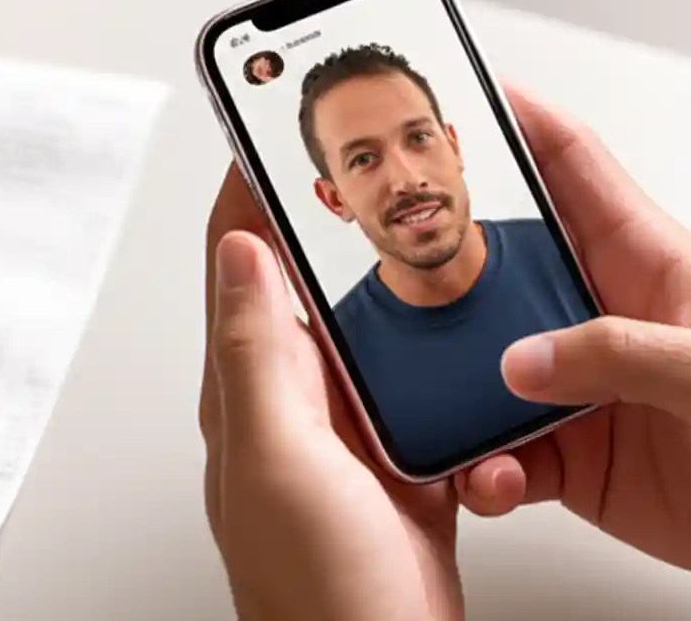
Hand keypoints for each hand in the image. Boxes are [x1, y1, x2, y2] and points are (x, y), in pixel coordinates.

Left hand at [200, 167, 461, 619]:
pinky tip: (451, 307)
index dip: (249, 184)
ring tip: (408, 201)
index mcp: (251, 389)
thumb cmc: (319, 592)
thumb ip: (257, 354)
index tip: (270, 117)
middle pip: (301, 278)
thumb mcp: (277, 459)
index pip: (239, 260)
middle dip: (322, 210)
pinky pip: (407, 374)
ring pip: (358, 321)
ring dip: (376, 265)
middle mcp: (292, 400)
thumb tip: (243, 251)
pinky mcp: (399, 454)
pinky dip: (424, 332)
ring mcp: (346, 427)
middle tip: (352, 145)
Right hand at [458, 88, 690, 609]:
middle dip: (446, 259)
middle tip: (393, 261)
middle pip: (506, 267)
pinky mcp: (572, 455)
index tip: (464, 95)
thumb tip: (526, 359)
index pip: (577, 171)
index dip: (523, 124)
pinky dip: (476, 465)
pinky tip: (481, 474)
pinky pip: (498, 451)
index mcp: (651, 268)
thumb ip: (627, 356)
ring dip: (448, 381)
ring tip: (423, 397)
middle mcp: (604, 320)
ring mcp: (583, 389)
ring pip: (484, 365)